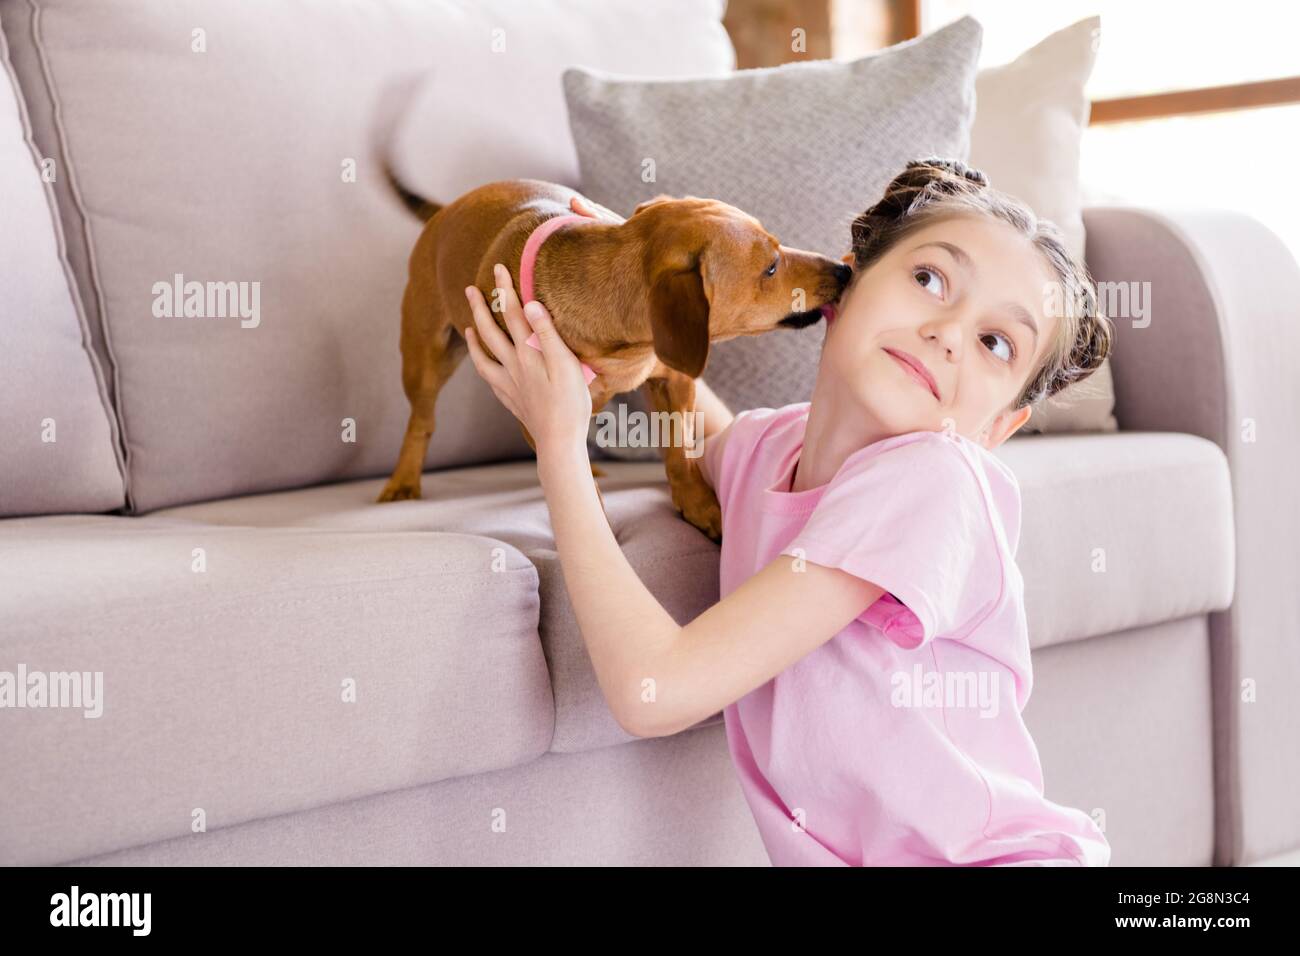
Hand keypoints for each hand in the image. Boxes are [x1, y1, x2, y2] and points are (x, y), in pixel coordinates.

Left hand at [463, 263, 592, 455]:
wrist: (559, 441)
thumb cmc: (570, 404)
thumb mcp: (566, 365)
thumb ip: (546, 333)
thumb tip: (529, 305)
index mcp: (527, 354)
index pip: (512, 314)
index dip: (504, 290)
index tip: (497, 268)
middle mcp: (513, 367)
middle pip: (490, 331)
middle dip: (480, 307)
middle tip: (470, 289)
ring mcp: (509, 385)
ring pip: (483, 357)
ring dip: (474, 338)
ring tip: (468, 325)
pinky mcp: (511, 400)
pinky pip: (489, 379)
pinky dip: (483, 366)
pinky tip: (484, 363)